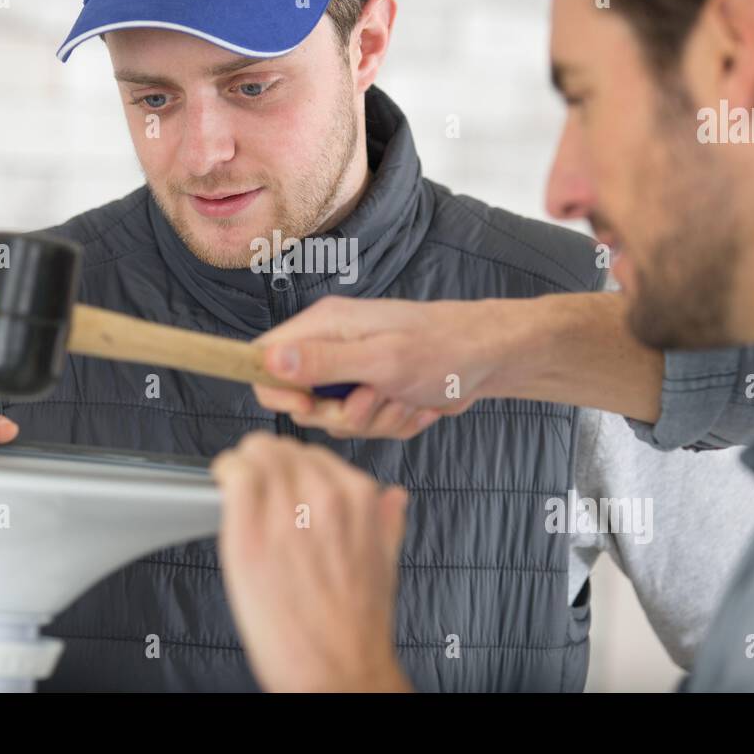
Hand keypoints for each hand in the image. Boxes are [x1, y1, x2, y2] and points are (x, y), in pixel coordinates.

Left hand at [211, 431, 411, 691]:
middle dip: (267, 464)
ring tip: (237, 488)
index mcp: (359, 500)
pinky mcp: (249, 534)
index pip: (314, 455)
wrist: (339, 672)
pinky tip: (223, 487)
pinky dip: (224, 474)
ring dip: (243, 467)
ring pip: (256, 454)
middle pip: (283, 449)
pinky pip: (232, 476)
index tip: (283, 483)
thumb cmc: (358, 628)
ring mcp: (286, 513)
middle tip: (256, 488)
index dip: (293, 469)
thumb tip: (393, 498)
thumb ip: (386, 522)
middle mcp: (324, 498)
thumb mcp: (386, 564)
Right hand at [252, 296, 510, 438]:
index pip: (265, 358)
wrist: (489, 359)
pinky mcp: (371, 393)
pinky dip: (392, 423)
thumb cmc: (443, 348)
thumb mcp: (382, 359)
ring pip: (335, 420)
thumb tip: (270, 360)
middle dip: (341, 414)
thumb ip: (323, 363)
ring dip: (375, 420)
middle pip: (300, 402)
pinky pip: (364, 427)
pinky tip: (415, 403)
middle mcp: (332, 347)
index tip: (310, 406)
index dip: (278, 391)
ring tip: (404, 397)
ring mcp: (351, 372)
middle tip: (376, 398)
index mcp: (325, 326)